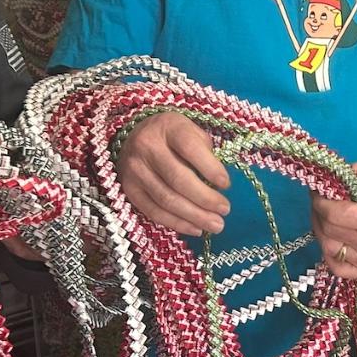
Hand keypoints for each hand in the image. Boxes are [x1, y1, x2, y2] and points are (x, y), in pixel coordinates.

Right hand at [115, 111, 230, 235]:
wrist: (136, 136)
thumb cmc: (174, 136)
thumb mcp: (192, 132)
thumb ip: (205, 153)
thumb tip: (219, 187)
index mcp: (168, 127)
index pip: (190, 148)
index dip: (210, 168)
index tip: (227, 185)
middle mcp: (147, 147)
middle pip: (178, 178)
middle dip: (205, 198)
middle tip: (225, 210)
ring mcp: (135, 169)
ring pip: (166, 199)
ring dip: (194, 216)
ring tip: (216, 225)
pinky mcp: (129, 189)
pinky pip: (154, 211)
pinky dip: (177, 223)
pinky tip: (196, 229)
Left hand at [311, 163, 356, 279]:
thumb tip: (335, 173)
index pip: (334, 213)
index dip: (319, 200)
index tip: (317, 190)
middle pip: (328, 230)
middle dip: (317, 212)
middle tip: (319, 200)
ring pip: (329, 248)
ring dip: (321, 231)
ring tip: (324, 218)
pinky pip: (339, 269)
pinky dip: (329, 255)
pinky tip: (332, 241)